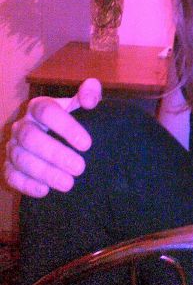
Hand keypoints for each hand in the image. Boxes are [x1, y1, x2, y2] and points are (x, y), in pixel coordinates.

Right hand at [4, 78, 101, 197]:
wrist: (58, 135)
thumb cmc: (74, 117)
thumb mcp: (83, 102)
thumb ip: (91, 92)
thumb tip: (89, 100)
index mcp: (38, 105)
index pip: (47, 111)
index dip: (66, 126)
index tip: (87, 144)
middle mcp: (22, 124)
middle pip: (31, 137)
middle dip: (56, 154)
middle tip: (80, 168)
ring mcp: (13, 146)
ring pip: (21, 158)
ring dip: (45, 172)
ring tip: (68, 183)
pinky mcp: (9, 166)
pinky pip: (11, 175)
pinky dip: (26, 184)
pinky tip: (45, 191)